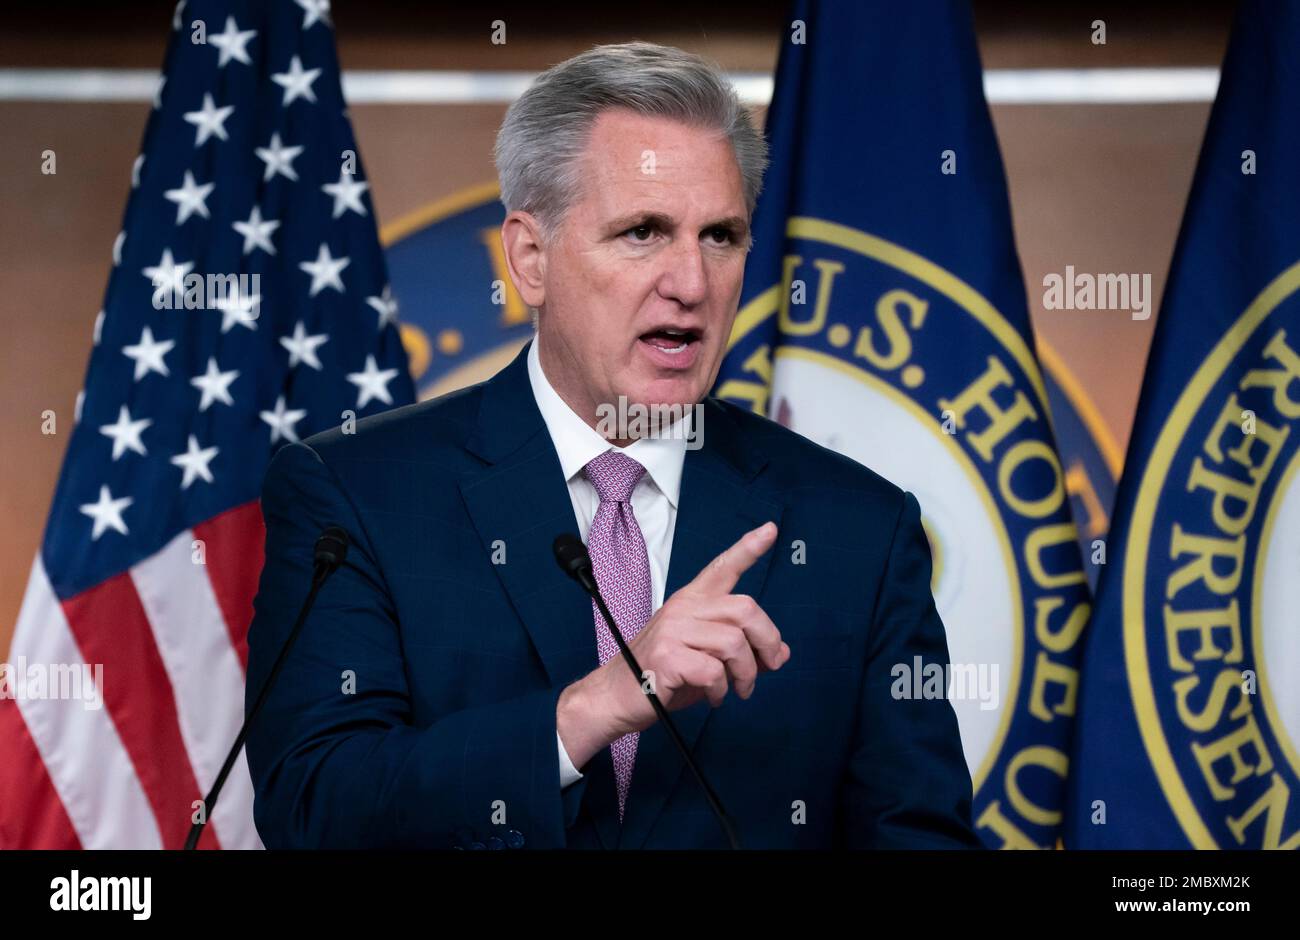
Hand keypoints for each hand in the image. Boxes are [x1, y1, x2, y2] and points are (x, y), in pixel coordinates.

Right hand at [557, 522, 789, 767]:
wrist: (614, 698)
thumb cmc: (660, 676)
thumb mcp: (707, 659)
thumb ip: (742, 651)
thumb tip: (780, 653)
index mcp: (691, 601)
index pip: (723, 567)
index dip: (749, 548)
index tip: (770, 530)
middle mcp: (683, 608)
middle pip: (746, 609)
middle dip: (768, 641)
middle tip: (768, 666)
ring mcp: (673, 630)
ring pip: (734, 643)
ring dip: (745, 674)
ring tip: (738, 689)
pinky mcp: (668, 656)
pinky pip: (714, 671)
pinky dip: (721, 691)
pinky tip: (713, 697)